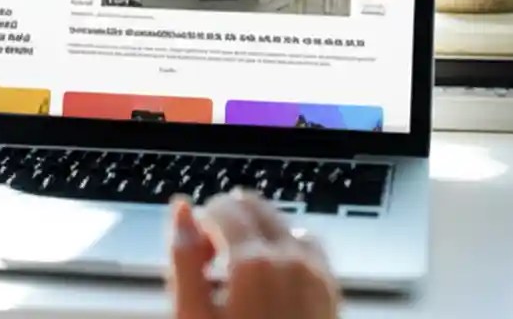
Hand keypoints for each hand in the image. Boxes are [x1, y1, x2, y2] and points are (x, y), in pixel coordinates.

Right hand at [168, 191, 339, 318]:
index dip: (199, 227)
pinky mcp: (330, 287)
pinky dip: (285, 248)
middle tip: (213, 269)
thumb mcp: (192, 316)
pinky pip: (306, 245)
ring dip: (257, 234)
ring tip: (238, 279)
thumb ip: (183, 257)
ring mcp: (316, 271)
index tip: (195, 259)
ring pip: (281, 222)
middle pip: (254, 205)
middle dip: (228, 224)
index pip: (221, 207)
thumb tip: (181, 209)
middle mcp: (291, 257)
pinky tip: (269, 280)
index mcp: (254, 261)